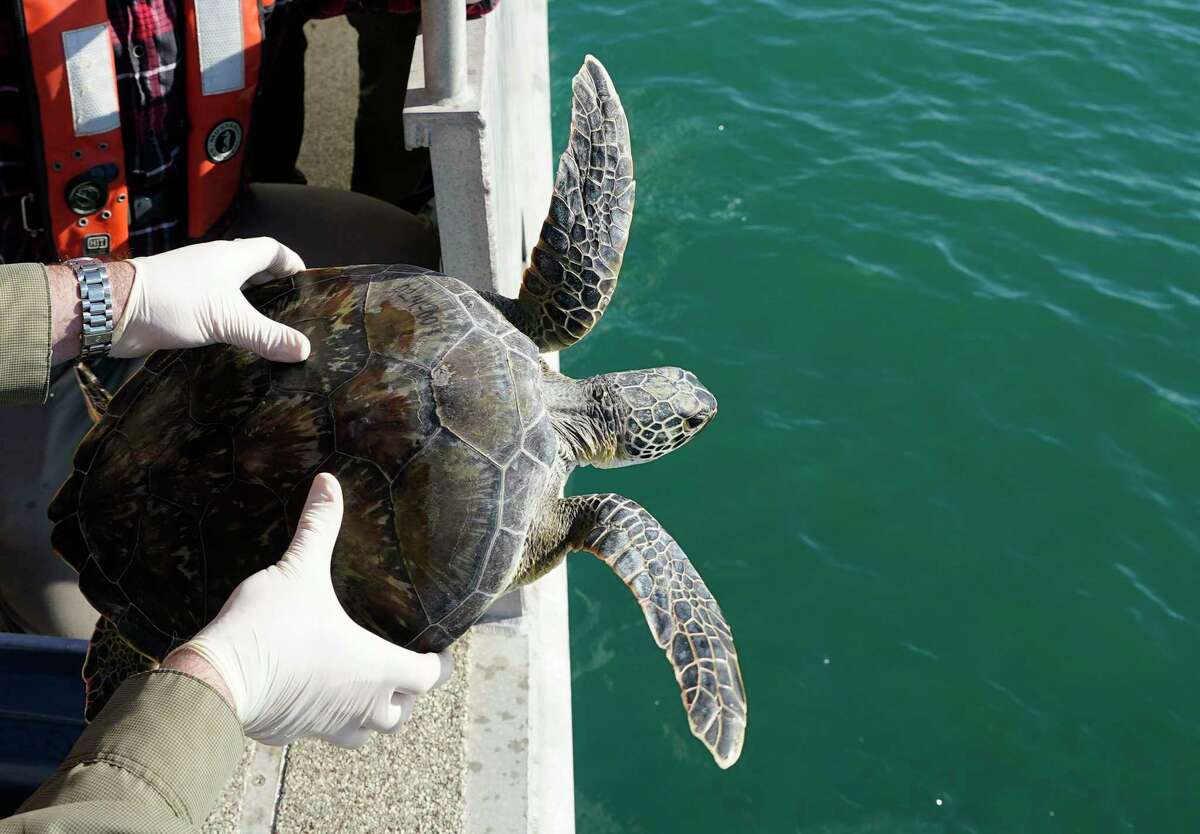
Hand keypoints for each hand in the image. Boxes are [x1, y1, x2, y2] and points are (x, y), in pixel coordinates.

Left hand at [110, 237, 309, 360]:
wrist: (114, 310)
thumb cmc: (173, 301)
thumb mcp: (228, 320)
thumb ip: (267, 335)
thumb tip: (303, 349)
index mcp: (232, 258)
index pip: (273, 250)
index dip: (293, 264)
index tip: (307, 287)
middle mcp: (216, 265)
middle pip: (255, 270)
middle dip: (276, 289)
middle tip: (294, 315)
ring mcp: (197, 284)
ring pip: (234, 291)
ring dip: (252, 307)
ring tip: (271, 333)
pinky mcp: (181, 303)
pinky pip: (215, 308)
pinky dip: (229, 321)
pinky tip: (236, 342)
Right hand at [164, 474, 451, 746]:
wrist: (217, 681)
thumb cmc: (271, 627)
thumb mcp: (299, 569)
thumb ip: (319, 527)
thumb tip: (329, 483)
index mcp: (375, 668)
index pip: (428, 677)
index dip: (438, 665)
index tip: (439, 654)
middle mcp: (359, 704)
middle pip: (402, 713)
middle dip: (407, 695)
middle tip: (403, 672)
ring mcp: (326, 725)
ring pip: (365, 733)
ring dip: (371, 716)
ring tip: (364, 692)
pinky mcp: (292, 734)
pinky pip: (321, 733)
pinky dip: (327, 720)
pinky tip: (315, 698)